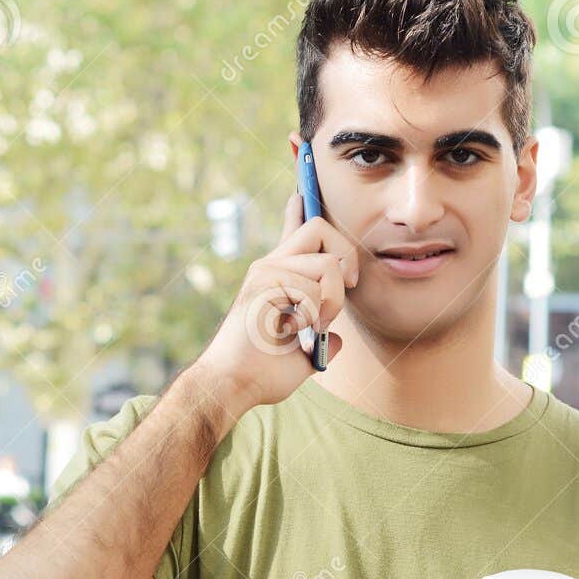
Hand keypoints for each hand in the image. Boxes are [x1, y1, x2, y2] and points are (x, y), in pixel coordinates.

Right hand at [191, 190, 357, 409]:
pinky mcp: (263, 284)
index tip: (300, 191)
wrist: (232, 386)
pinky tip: (292, 332)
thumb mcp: (304, 353)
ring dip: (332, 302)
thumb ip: (321, 338)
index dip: (300, 207)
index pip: (293, 231)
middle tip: (344, 289)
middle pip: (321, 227)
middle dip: (347, 256)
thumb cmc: (261, 374)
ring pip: (327, 264)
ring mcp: (265, 272)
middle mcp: (270, 266)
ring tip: (312, 328)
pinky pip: (312, 290)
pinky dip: (313, 317)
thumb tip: (338, 340)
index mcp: (278, 277)